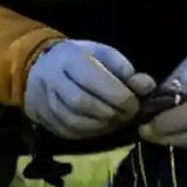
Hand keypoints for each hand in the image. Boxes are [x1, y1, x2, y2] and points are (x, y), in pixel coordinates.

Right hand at [24, 39, 156, 138]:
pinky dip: (91, 133)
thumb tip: (146, 87)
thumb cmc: (79, 59)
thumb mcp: (102, 53)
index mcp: (69, 59)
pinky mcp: (45, 120)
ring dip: (102, 126)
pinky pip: (69, 133)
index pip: (93, 81)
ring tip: (117, 120)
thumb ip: (125, 69)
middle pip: (82, 103)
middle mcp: (52, 80)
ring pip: (74, 122)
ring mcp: (45, 102)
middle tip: (128, 114)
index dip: (118, 95)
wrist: (39, 68)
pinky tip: (103, 126)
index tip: (135, 102)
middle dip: (111, 113)